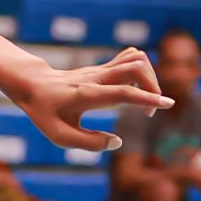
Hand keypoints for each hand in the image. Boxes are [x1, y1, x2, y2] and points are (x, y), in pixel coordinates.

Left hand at [7, 47, 166, 151]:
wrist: (33, 85)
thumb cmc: (45, 113)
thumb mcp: (59, 136)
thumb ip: (88, 143)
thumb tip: (117, 142)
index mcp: (87, 95)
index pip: (123, 92)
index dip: (147, 98)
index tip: (167, 105)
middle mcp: (97, 78)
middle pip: (135, 66)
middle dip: (152, 87)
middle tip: (148, 112)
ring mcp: (101, 69)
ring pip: (136, 58)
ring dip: (149, 78)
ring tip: (143, 100)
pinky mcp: (103, 67)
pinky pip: (130, 58)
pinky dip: (142, 71)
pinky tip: (134, 90)